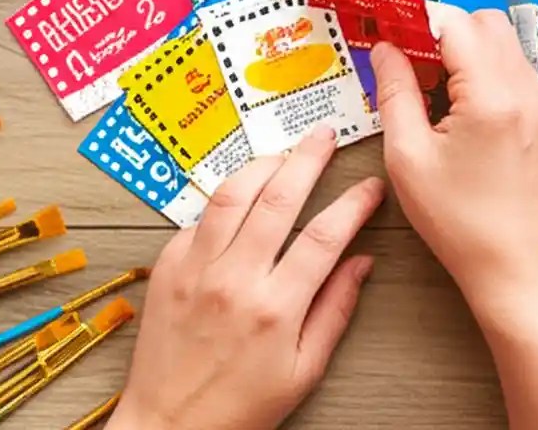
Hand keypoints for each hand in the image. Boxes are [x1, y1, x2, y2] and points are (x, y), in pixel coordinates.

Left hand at [107, 126, 383, 429]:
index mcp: (275, 308)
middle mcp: (233, 280)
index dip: (353, 204)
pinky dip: (224, 201)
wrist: (169, 426)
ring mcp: (195, 269)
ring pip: (232, 195)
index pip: (325, 236)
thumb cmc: (238, 408)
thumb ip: (335, 311)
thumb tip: (360, 264)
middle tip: (324, 138)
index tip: (370, 188)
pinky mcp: (166, 267)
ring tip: (283, 153)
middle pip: (279, 198)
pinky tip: (241, 198)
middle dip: (308, 159)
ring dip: (262, 166)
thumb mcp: (303, 370)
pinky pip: (199, 218)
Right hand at [370, 8, 537, 306]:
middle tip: (407, 59)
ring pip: (501, 42)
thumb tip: (385, 48)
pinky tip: (457, 105)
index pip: (455, 24)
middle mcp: (528, 90)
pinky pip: (514, 69)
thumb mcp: (407, 156)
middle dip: (442, 31)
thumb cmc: (456, 220)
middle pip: (484, 23)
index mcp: (493, 98)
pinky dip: (483, 71)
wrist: (509, 265)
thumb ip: (395, 91)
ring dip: (464, 50)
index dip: (417, 19)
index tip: (388, 28)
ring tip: (430, 87)